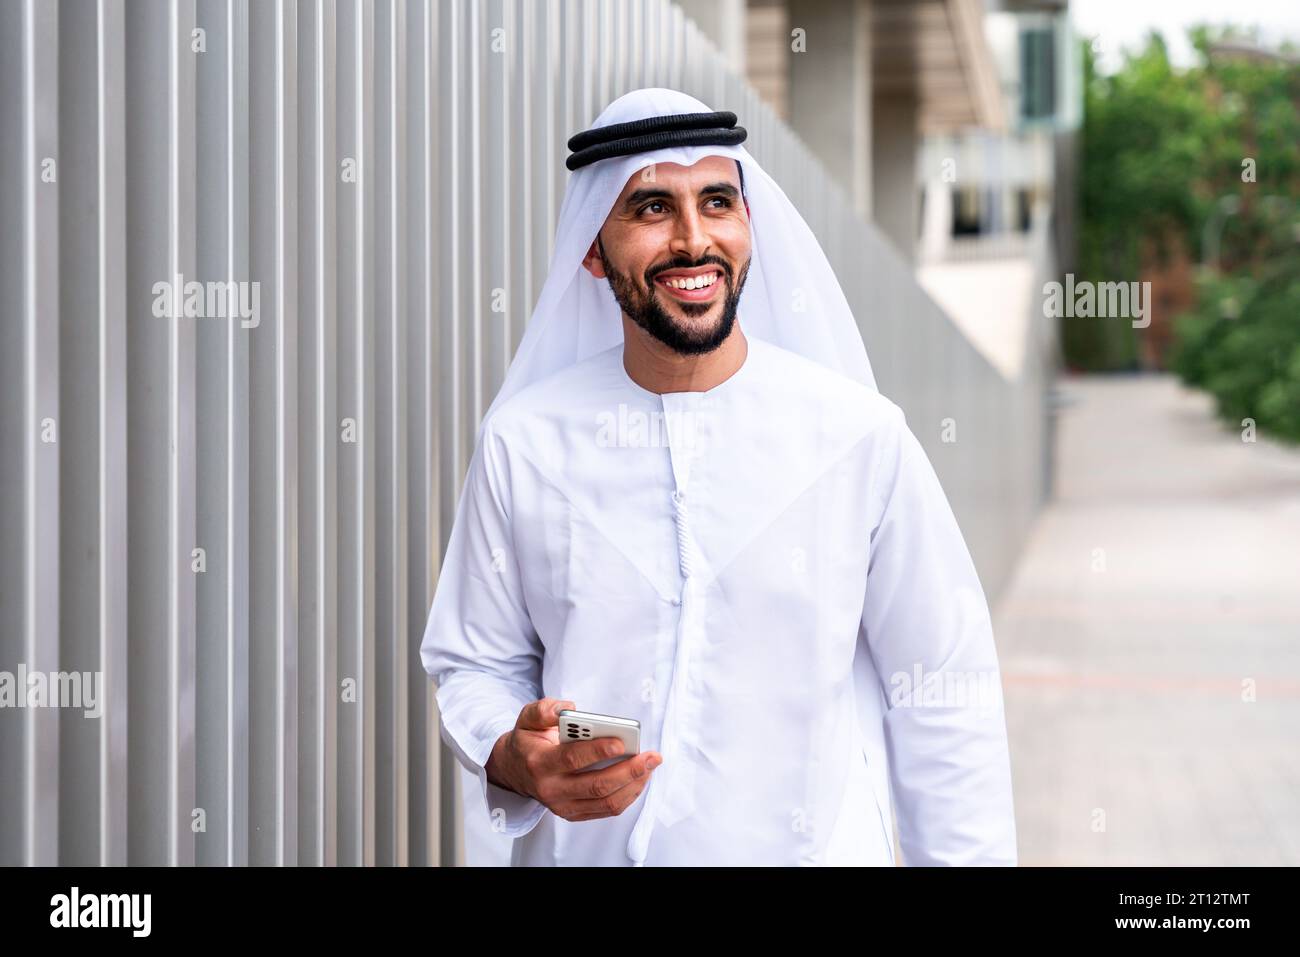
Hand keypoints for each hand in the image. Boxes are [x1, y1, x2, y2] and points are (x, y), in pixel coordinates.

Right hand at [486, 697, 661, 822]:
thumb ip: (544, 709)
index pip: (572, 759)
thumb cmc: (528, 740)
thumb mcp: (527, 718)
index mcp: (540, 762)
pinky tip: (640, 778)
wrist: (514, 770)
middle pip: (596, 785)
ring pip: (606, 801)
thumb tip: (569, 708)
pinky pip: (607, 809)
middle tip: (651, 756)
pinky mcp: (573, 814)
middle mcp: (551, 789)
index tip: (622, 742)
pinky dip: (628, 795)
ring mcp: (563, 806)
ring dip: (634, 785)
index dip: (598, 751)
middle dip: (628, 771)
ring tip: (650, 765)